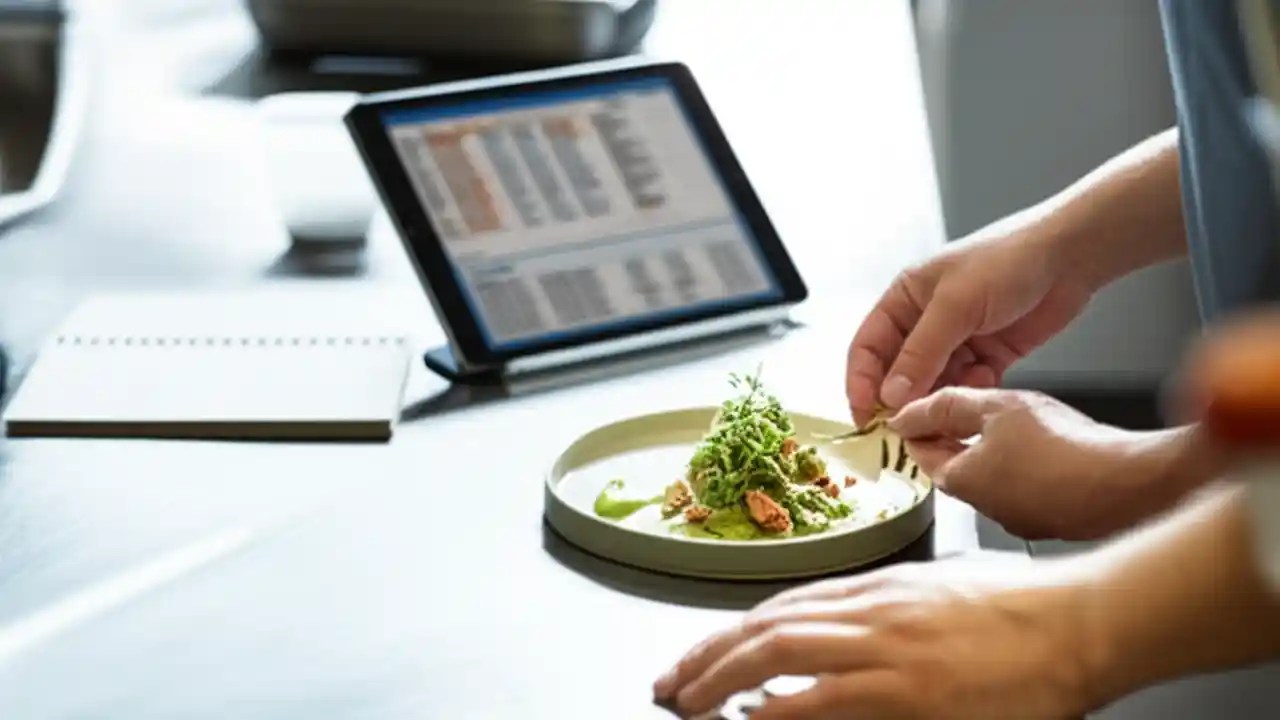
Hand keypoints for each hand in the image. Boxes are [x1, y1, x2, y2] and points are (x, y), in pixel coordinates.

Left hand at [653, 554, 1096, 719]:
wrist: (1076, 620)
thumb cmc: (1020, 608)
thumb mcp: (940, 594)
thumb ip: (886, 613)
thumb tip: (842, 637)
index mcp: (878, 588)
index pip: (783, 605)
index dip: (733, 631)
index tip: (702, 652)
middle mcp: (869, 609)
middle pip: (765, 624)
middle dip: (707, 654)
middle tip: (671, 682)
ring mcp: (884, 647)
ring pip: (777, 649)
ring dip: (720, 676)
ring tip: (686, 699)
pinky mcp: (905, 689)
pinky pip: (820, 696)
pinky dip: (775, 706)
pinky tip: (746, 717)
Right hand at [846, 222, 1093, 424]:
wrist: (1070, 256)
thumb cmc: (1005, 262)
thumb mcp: (955, 305)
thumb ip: (920, 353)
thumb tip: (889, 396)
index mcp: (904, 299)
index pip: (868, 347)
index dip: (861, 382)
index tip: (864, 417)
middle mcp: (925, 321)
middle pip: (898, 371)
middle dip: (900, 398)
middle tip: (904, 428)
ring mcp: (957, 339)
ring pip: (933, 382)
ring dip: (938, 397)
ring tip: (947, 409)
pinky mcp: (988, 354)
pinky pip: (967, 385)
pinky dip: (971, 391)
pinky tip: (982, 382)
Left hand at [889, 387, 1212, 539]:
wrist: (1128, 484)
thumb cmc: (1063, 448)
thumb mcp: (996, 407)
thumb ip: (947, 406)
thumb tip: (907, 414)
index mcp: (961, 482)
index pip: (922, 455)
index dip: (919, 428)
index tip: (917, 413)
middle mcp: (986, 509)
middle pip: (958, 468)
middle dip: (957, 439)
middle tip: (963, 411)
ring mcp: (1022, 519)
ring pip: (995, 479)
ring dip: (995, 453)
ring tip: (1012, 423)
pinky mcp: (1055, 521)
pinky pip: (1030, 490)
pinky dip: (1030, 468)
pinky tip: (1050, 448)